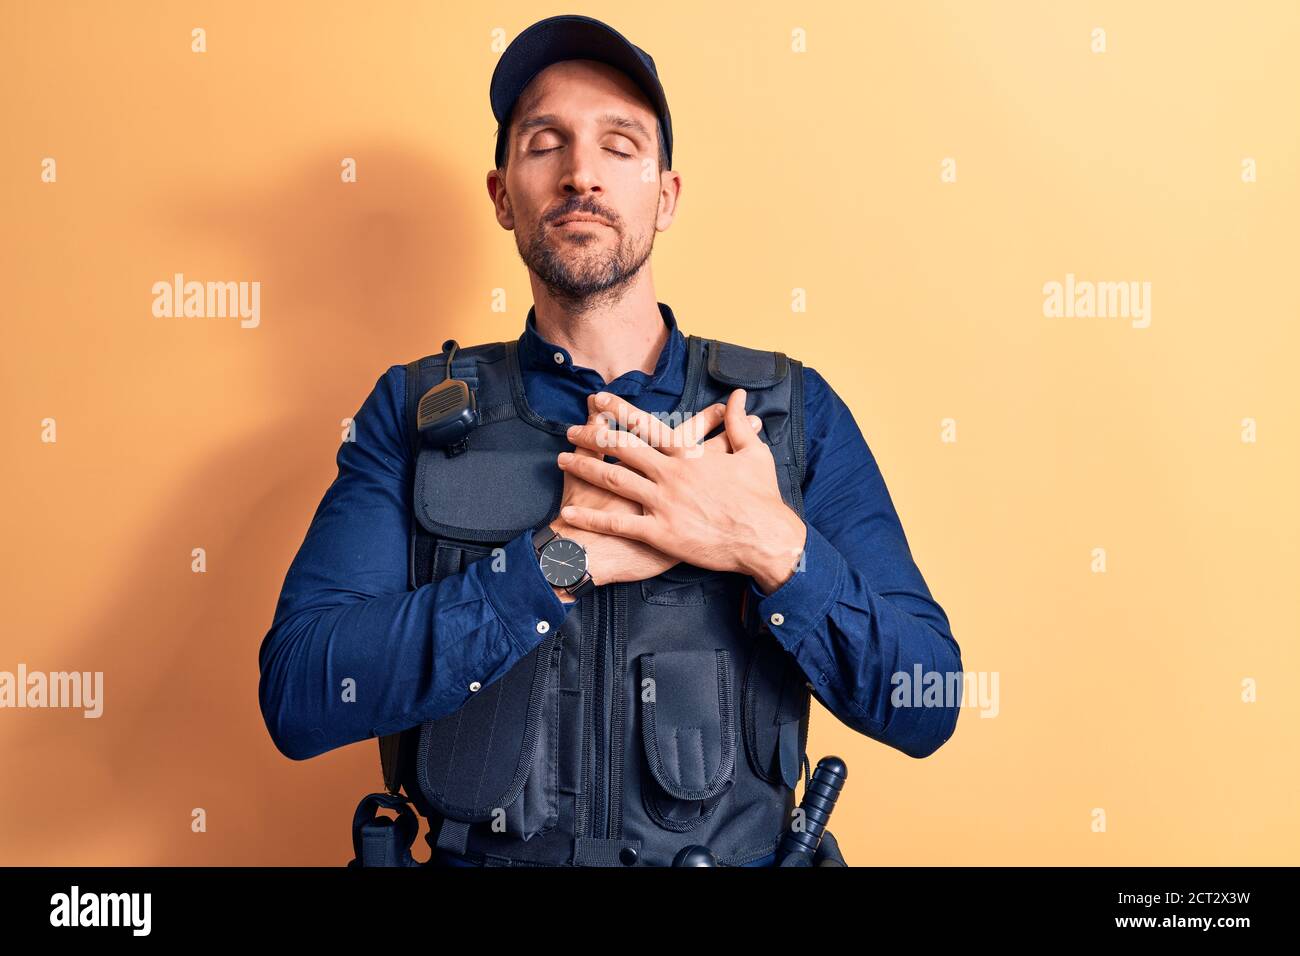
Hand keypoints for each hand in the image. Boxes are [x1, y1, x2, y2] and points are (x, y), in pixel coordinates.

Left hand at [558, 389, 806, 592]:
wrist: (765, 538)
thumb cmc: (761, 498)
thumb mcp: (754, 453)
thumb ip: (738, 423)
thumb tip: (738, 396)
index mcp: (688, 456)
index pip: (646, 425)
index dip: (619, 410)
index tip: (598, 399)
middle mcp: (670, 475)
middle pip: (621, 449)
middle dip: (592, 435)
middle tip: (570, 429)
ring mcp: (662, 504)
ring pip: (614, 480)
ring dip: (584, 468)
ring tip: (561, 459)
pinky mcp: (660, 533)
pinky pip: (618, 524)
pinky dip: (591, 517)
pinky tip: (570, 512)